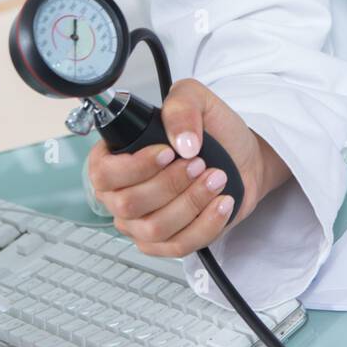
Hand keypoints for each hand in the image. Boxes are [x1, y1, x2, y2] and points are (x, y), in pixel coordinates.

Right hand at [87, 77, 267, 257]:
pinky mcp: (168, 243)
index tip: (167, 153)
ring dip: (191, 203)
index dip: (134, 167)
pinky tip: (221, 203)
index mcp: (116, 158)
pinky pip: (179, 246)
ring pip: (154, 228)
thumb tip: (181, 142)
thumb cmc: (214, 132)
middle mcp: (122, 194)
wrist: (243, 159)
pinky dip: (205, 224)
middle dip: (170, 184)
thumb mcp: (196, 100)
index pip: (103, 174)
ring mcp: (142, 223)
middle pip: (129, 204)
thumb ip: (181, 108)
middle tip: (199, 163)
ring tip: (216, 178)